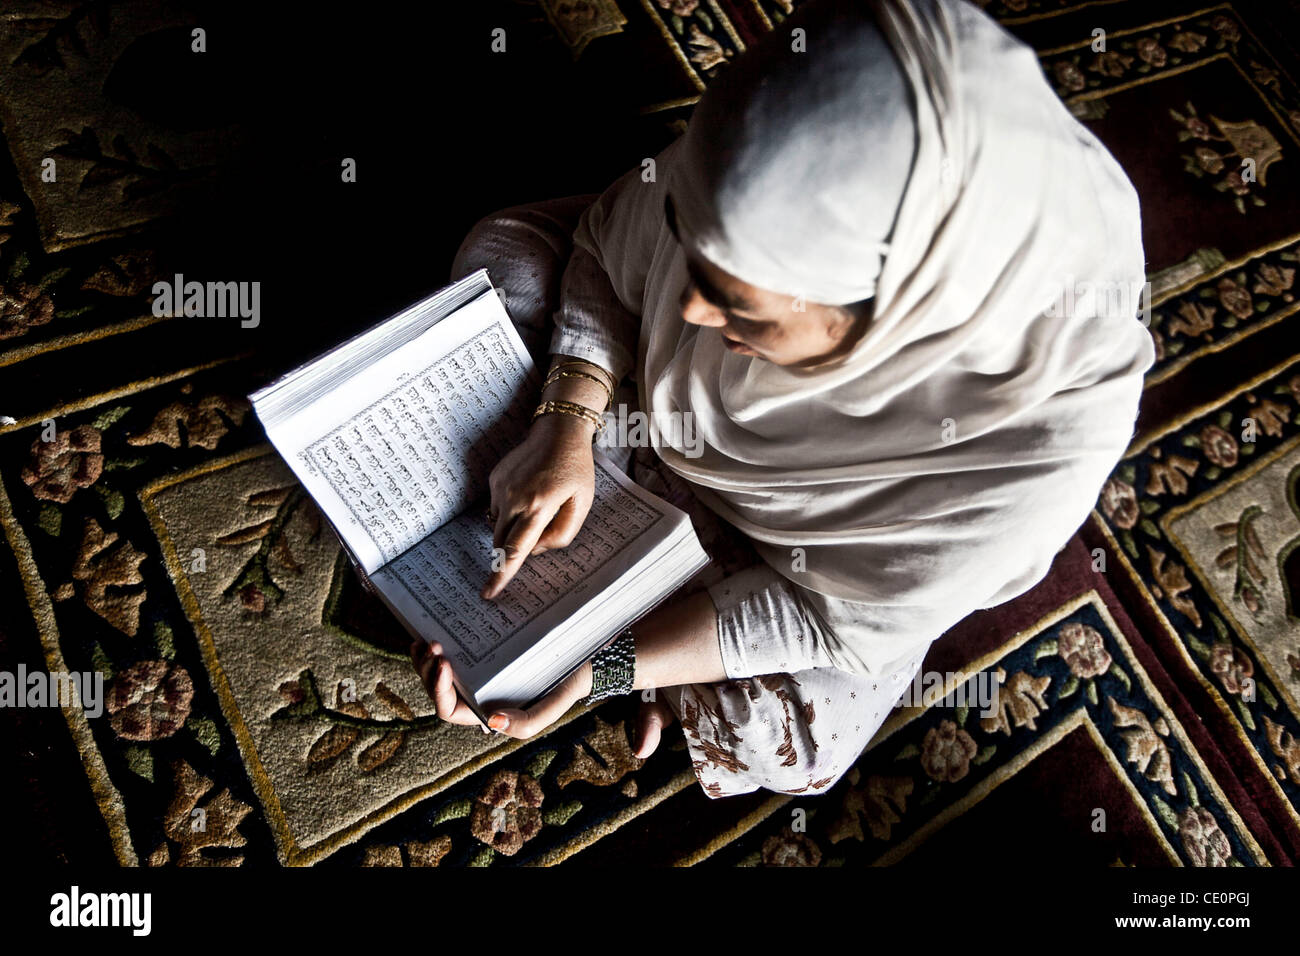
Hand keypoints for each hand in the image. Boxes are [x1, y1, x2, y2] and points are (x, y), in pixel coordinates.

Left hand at [410, 639, 592, 737]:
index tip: (444, 664)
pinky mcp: (479, 654)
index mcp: (485, 712)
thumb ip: (525, 724)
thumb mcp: (551, 708)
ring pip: (437, 673)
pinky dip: (436, 648)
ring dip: (425, 660)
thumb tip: (491, 722)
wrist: (580, 660)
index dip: (440, 690)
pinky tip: (429, 635)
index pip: (450, 710)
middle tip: (432, 646)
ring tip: (425, 641)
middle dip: (428, 670)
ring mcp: (475, 675)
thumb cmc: (564, 686)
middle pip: (437, 690)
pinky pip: (450, 655)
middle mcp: (475, 696)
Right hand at [482, 412, 595, 598]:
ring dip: (513, 529)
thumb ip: (562, 534)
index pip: (516, 549)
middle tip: (535, 532)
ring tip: (538, 505)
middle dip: (511, 550)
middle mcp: (515, 498)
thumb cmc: (575, 471)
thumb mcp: (582, 504)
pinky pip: (497, 508)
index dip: (502, 573)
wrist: (558, 433)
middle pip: (502, 542)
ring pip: (498, 526)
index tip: (488, 592)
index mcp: (539, 506)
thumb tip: (535, 549)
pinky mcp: (494, 479)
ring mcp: (501, 487)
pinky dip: (510, 510)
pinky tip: (528, 492)